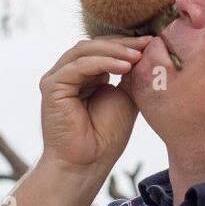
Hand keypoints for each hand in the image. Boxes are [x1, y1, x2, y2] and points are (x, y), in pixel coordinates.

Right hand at [39, 35, 152, 175]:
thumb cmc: (106, 136)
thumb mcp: (125, 96)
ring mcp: (57, 78)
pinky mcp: (51, 86)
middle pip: (93, 45)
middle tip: (147, 44)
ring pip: (84, 51)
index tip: (153, 42)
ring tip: (138, 56)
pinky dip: (103, 63)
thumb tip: (145, 49)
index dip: (127, 44)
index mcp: (84, 75)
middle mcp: (67, 73)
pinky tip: (124, 67)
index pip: (103, 49)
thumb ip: (130, 73)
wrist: (89, 163)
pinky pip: (78, 66)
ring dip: (114, 51)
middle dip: (122, 44)